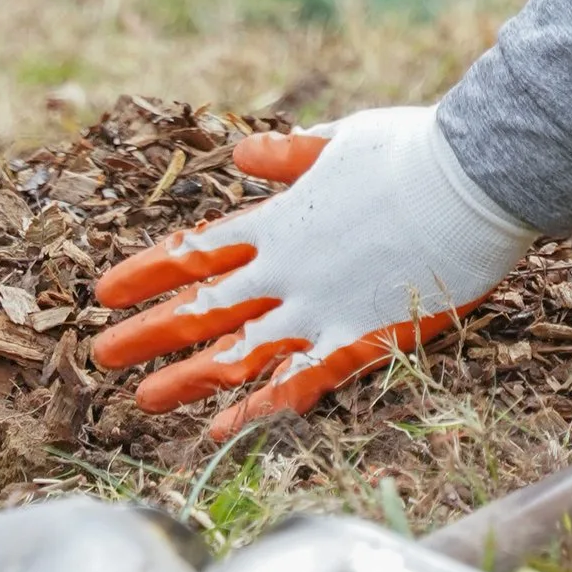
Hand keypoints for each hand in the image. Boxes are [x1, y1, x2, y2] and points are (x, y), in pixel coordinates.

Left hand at [89, 107, 534, 439]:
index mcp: (281, 221)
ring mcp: (320, 310)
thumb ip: (290, 157)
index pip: (196, 252)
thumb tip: (241, 155)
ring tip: (140, 401)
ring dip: (186, 377)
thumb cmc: (414, 151)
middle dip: (146, 333)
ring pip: (236, 353)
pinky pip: (297, 383)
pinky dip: (257, 409)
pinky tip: (221, 430)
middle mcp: (288, 271)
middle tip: (99, 355)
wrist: (472, 182)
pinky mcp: (359, 339)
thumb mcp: (342, 141)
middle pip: (201, 309)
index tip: (105, 291)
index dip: (147, 272)